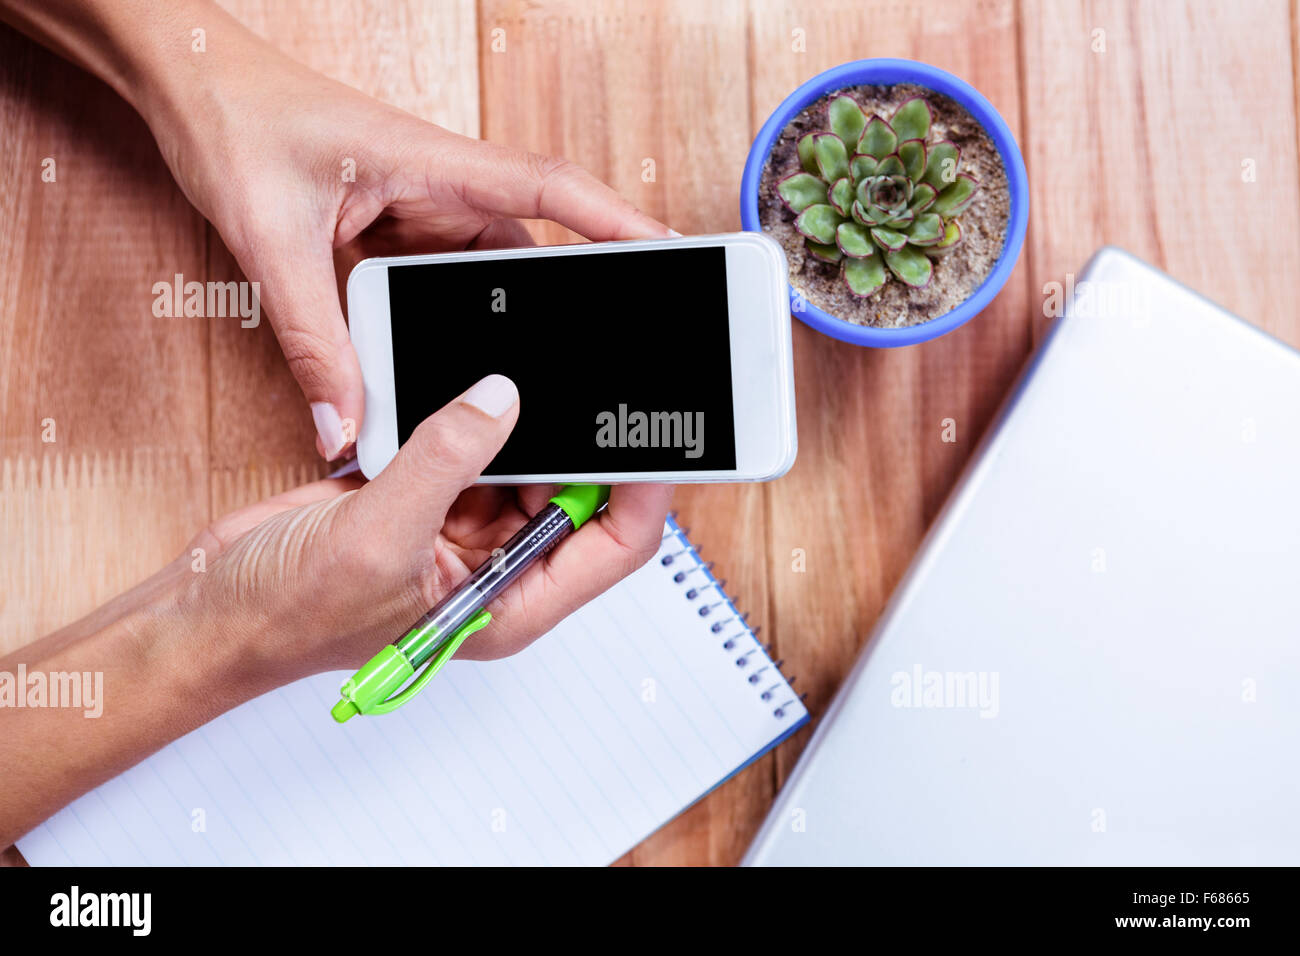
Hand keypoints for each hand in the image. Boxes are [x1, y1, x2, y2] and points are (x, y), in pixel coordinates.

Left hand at [138, 7, 673, 459]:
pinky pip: (449, 288)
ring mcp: (427, 213)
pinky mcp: (403, 233)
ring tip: (520, 381)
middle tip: (601, 362)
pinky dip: (454, 327)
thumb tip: (340, 423)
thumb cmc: (236, 121)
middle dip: (570, 307)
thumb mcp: (272, 240)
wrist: (192, 86)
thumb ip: (311, 339)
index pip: (551, 190)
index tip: (672, 257)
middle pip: (535, 253)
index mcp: (435, 164)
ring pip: (491, 282)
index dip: (618, 223)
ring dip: (501, 328)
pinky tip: (446, 366)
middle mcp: (445, 189)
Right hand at [179, 374, 672, 685]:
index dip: (643, 489)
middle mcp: (498, 565)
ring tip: (544, 365)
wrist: (216, 606)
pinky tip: (474, 377)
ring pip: (528, 460)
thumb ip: (445, 460)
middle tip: (605, 375)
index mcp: (510, 602)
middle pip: (579, 493)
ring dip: (530, 420)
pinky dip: (473, 412)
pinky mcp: (426, 492)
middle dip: (590, 440)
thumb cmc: (290, 614)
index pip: (612, 543)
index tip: (653, 432)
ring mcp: (463, 526)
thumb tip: (501, 398)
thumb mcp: (378, 538)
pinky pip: (471, 442)